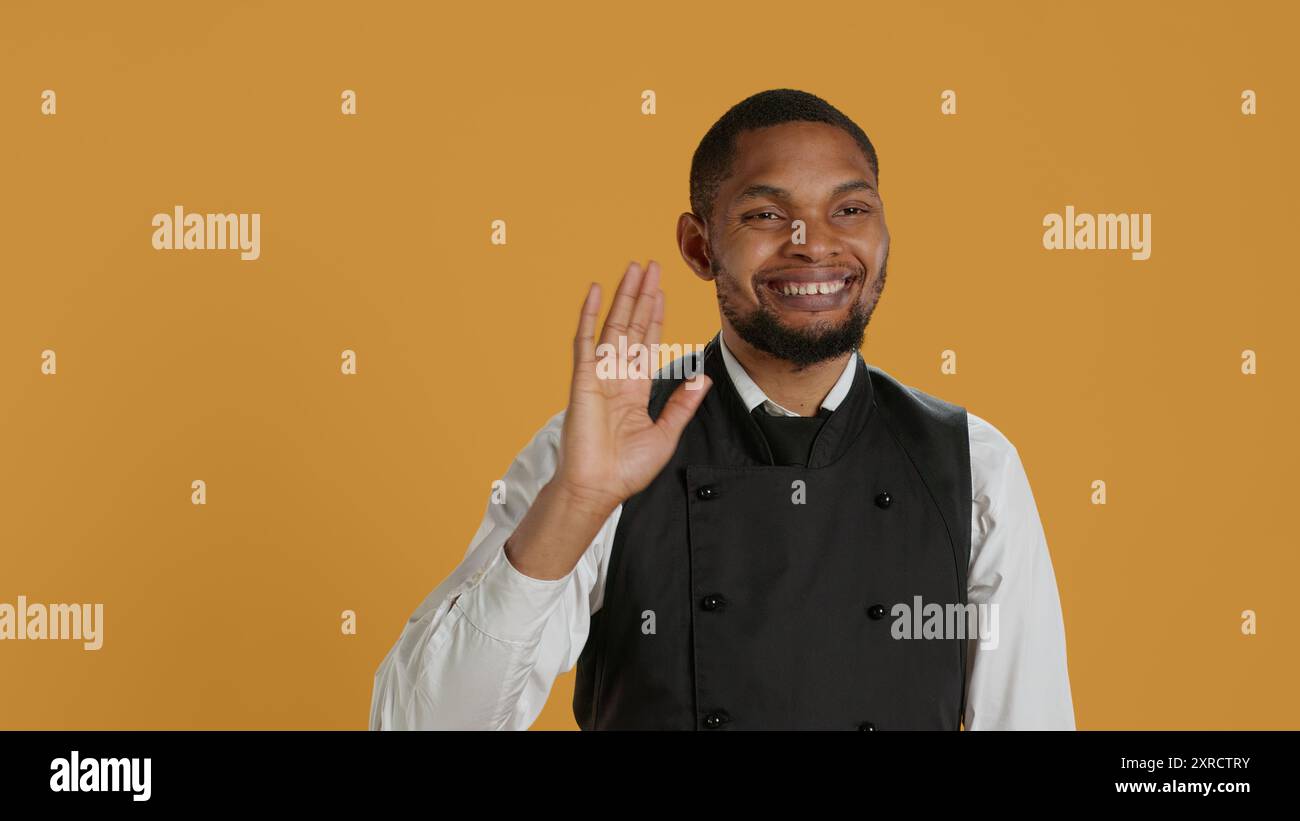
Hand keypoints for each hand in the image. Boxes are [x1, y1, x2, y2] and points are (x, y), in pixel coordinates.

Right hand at [554, 260, 711, 513]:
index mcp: (636, 389)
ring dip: (624, 296)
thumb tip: (703, 379)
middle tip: (650, 266)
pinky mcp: (583, 379)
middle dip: (642, 296)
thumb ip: (682, 404)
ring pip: (614, 325)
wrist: (599, 487)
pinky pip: (585, 340)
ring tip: (633, 269)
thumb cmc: (627, 469)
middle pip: (632, 326)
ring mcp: (599, 375)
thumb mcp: (666, 434)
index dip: (655, 316)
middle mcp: (617, 376)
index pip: (647, 343)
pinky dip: (589, 315)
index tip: (661, 292)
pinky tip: (595, 291)